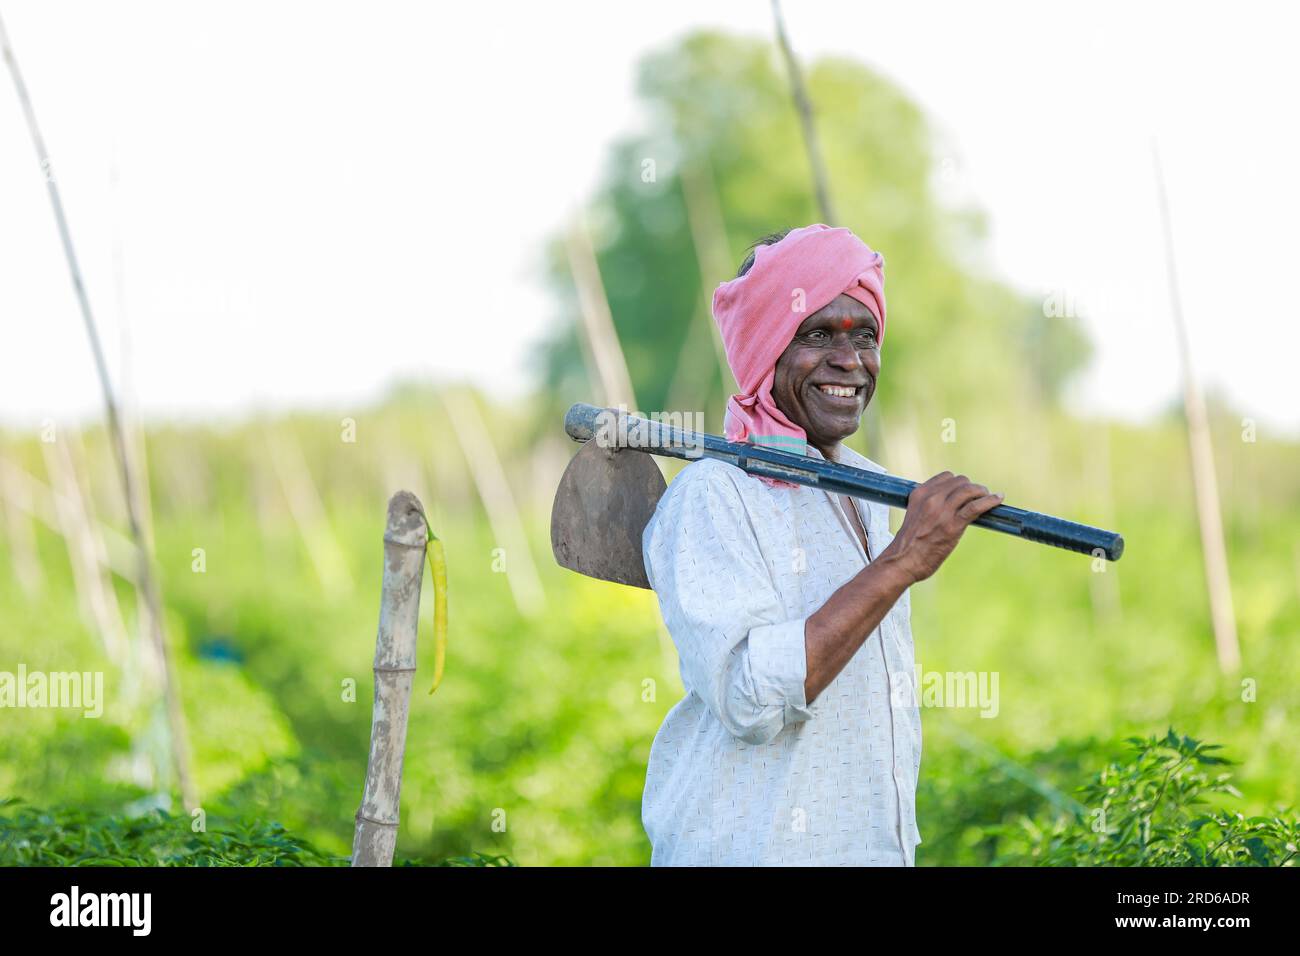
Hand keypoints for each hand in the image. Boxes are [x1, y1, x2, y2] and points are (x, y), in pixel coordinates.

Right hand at [882, 471, 1002, 583]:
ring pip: (969, 490)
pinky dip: (989, 501)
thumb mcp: (915, 516)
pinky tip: (998, 499)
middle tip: (979, 496)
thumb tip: (947, 508)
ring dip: (982, 492)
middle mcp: (931, 498)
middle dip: (971, 487)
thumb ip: (928, 507)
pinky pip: (975, 506)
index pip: (946, 476)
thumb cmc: (908, 544)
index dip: (959, 483)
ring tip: (989, 497)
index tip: (964, 491)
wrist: (902, 561)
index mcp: (919, 494)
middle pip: (960, 481)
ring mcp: (942, 511)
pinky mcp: (953, 525)